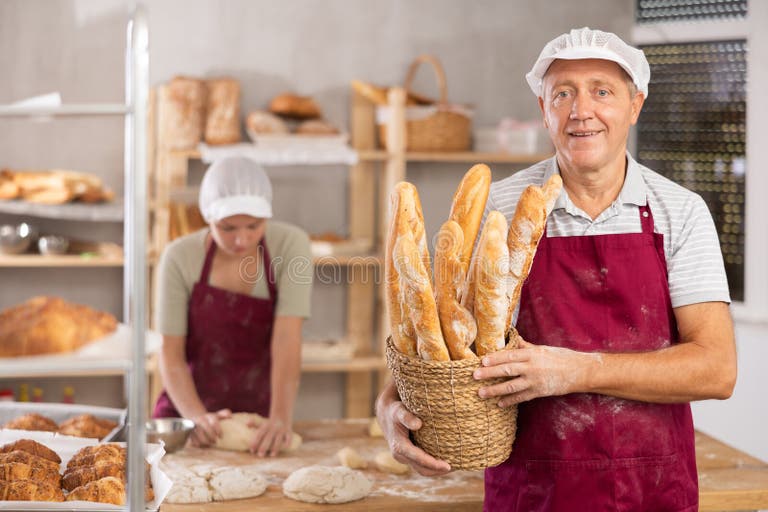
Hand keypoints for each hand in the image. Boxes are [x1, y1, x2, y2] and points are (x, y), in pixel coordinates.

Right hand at [190, 408, 230, 446]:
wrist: (197, 418)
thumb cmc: (210, 419)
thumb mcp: (217, 415)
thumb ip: (224, 414)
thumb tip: (230, 416)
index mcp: (209, 416)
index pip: (214, 421)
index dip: (217, 429)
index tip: (221, 436)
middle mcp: (201, 419)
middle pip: (205, 427)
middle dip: (211, 435)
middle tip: (215, 441)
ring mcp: (194, 425)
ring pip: (198, 433)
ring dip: (204, 440)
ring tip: (209, 444)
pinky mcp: (189, 432)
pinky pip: (191, 438)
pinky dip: (197, 443)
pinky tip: (201, 446)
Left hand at [248, 416, 292, 456]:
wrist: (283, 414)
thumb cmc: (270, 422)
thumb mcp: (262, 422)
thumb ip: (254, 424)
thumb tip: (246, 424)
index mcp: (266, 426)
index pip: (259, 435)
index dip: (255, 442)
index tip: (252, 450)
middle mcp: (273, 428)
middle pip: (268, 438)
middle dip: (264, 447)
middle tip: (260, 455)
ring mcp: (281, 430)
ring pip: (278, 439)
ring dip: (275, 447)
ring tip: (271, 455)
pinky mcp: (288, 431)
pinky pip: (288, 437)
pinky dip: (287, 442)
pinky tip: (284, 447)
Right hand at [375, 385, 450, 475]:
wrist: (386, 415)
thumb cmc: (395, 411)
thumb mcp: (399, 411)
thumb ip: (407, 417)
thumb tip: (418, 424)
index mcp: (399, 447)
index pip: (419, 459)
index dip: (433, 464)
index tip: (447, 466)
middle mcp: (401, 455)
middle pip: (421, 469)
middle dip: (437, 471)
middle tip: (454, 468)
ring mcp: (404, 457)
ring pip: (421, 469)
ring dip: (436, 471)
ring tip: (453, 467)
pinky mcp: (409, 456)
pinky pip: (421, 465)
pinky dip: (432, 466)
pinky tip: (444, 461)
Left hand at [473, 340, 591, 406]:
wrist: (580, 371)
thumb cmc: (561, 357)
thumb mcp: (543, 349)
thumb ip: (527, 347)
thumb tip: (515, 339)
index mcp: (532, 354)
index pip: (509, 355)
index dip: (494, 358)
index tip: (481, 361)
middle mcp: (532, 367)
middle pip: (506, 370)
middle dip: (489, 373)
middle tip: (474, 376)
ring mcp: (535, 380)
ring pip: (511, 386)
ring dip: (495, 390)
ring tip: (481, 393)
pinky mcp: (539, 392)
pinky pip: (521, 397)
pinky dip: (509, 401)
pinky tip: (499, 403)